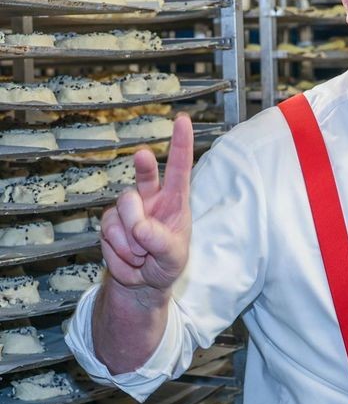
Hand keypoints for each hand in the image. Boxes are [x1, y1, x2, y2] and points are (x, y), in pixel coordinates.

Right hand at [100, 114, 193, 290]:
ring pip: (122, 211)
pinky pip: (109, 232)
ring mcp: (128, 209)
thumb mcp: (174, 257)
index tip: (182, 121)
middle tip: (143, 170)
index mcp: (176, 200)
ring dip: (131, 241)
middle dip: (142, 176)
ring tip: (142, 255)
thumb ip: (162, 243)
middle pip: (142, 180)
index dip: (180, 144)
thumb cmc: (165, 263)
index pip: (179, 168)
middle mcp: (152, 198)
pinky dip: (119, 250)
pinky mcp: (110, 222)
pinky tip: (129, 257)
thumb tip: (140, 226)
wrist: (142, 282)